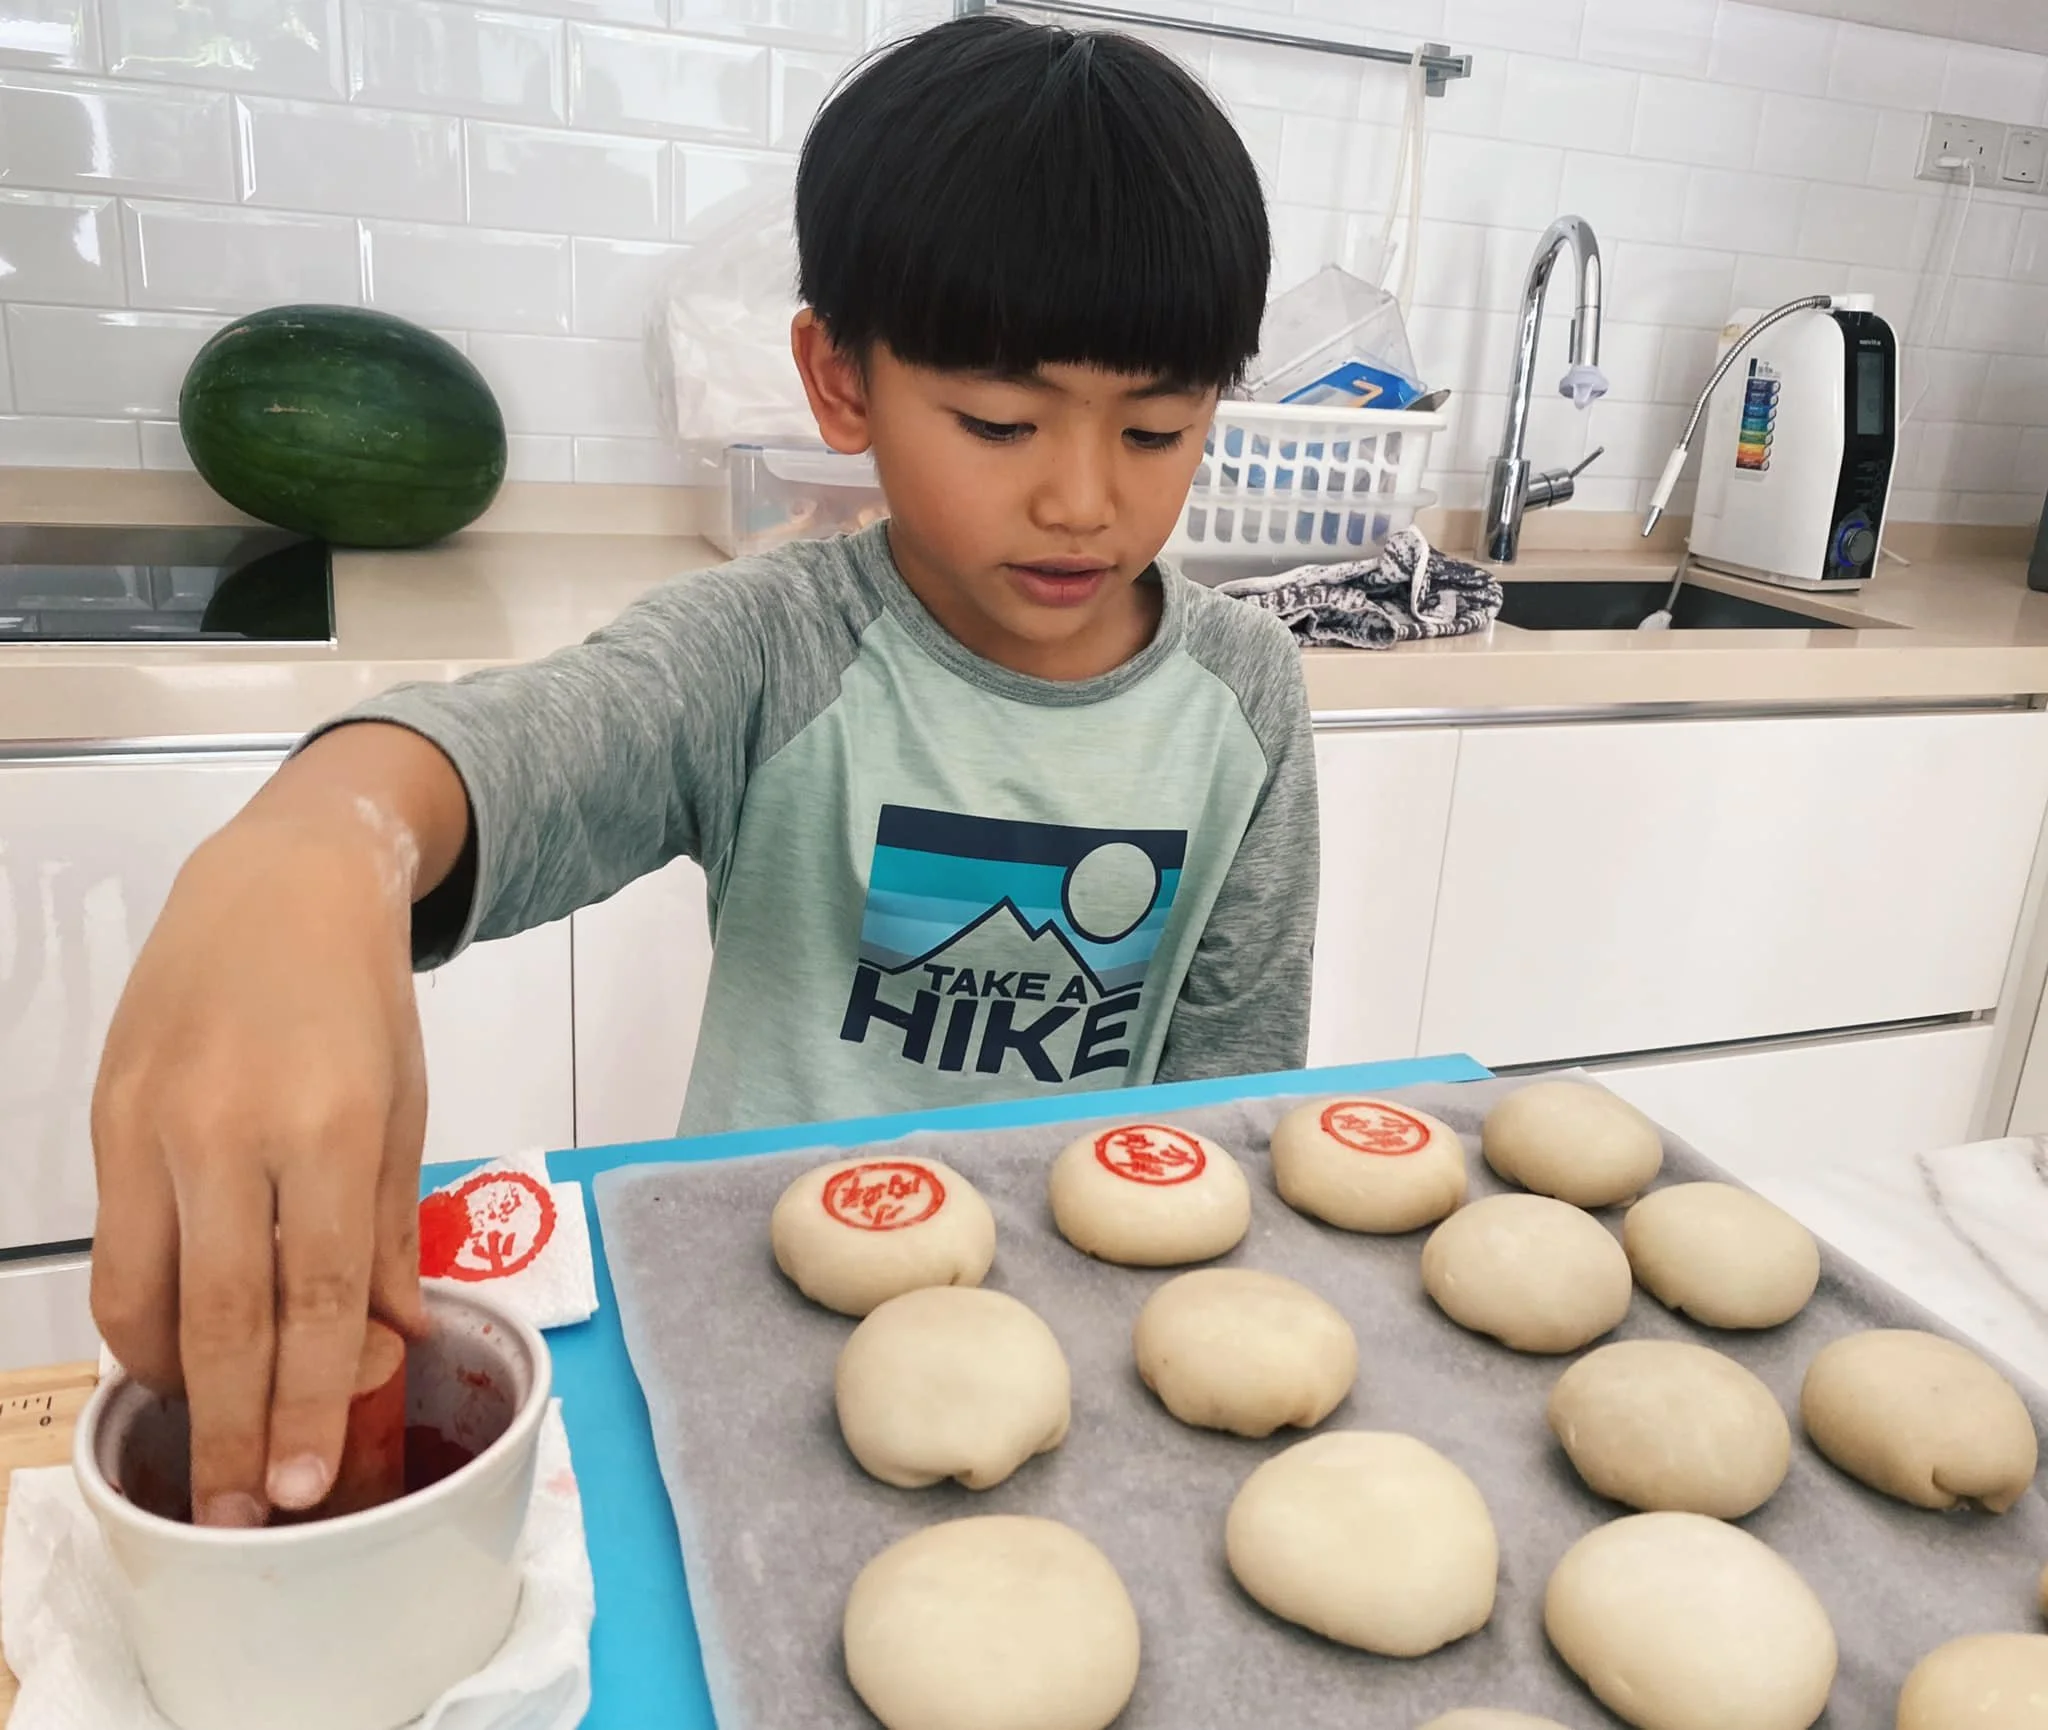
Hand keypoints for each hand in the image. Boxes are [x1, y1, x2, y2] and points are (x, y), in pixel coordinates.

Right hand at [90, 725, 464, 1525]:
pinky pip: (114, 1248)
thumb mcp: (407, 1104)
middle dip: (232, 1428)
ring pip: (146, 1295)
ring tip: (204, 1446)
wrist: (280, 887)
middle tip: (239, 1513)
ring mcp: (157, 1125)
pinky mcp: (106, 1118)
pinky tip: (171, 1352)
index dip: (306, 1399)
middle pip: (225, 1316)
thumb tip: (388, 1337)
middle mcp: (235, 1130)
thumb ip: (391, 1227)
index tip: (300, 1480)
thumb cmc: (359, 998)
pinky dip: (139, 1317)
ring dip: (175, 1385)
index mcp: (333, 1126)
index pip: (317, 1295)